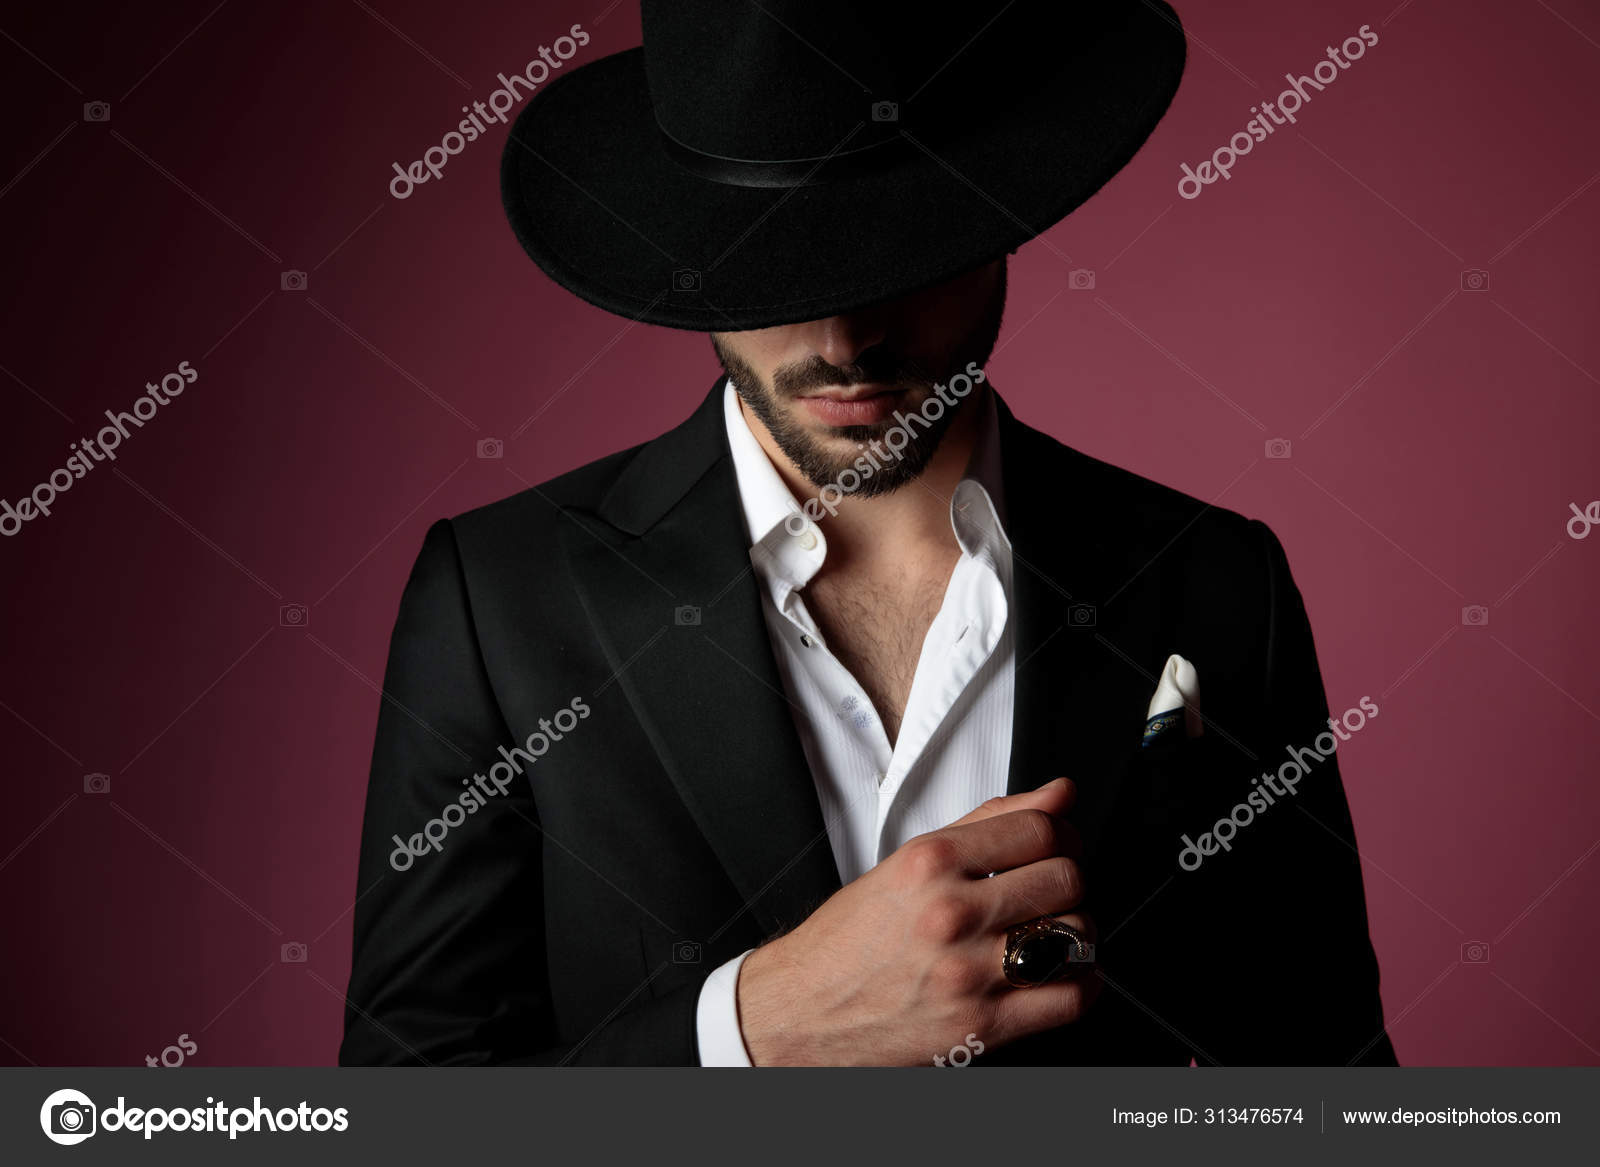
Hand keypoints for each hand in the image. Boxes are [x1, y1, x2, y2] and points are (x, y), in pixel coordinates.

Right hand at [736, 777, 1096, 1064]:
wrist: (799, 1010)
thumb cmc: (848, 941)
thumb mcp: (907, 864)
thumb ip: (987, 822)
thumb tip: (1058, 794)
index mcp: (931, 863)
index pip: (1041, 829)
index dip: (1063, 835)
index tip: (1058, 846)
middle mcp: (950, 913)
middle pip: (1065, 878)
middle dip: (1068, 881)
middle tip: (1051, 891)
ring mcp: (968, 971)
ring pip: (1076, 934)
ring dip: (1076, 931)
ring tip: (1052, 932)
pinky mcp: (981, 1026)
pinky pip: (1070, 998)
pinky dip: (1081, 984)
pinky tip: (1060, 974)